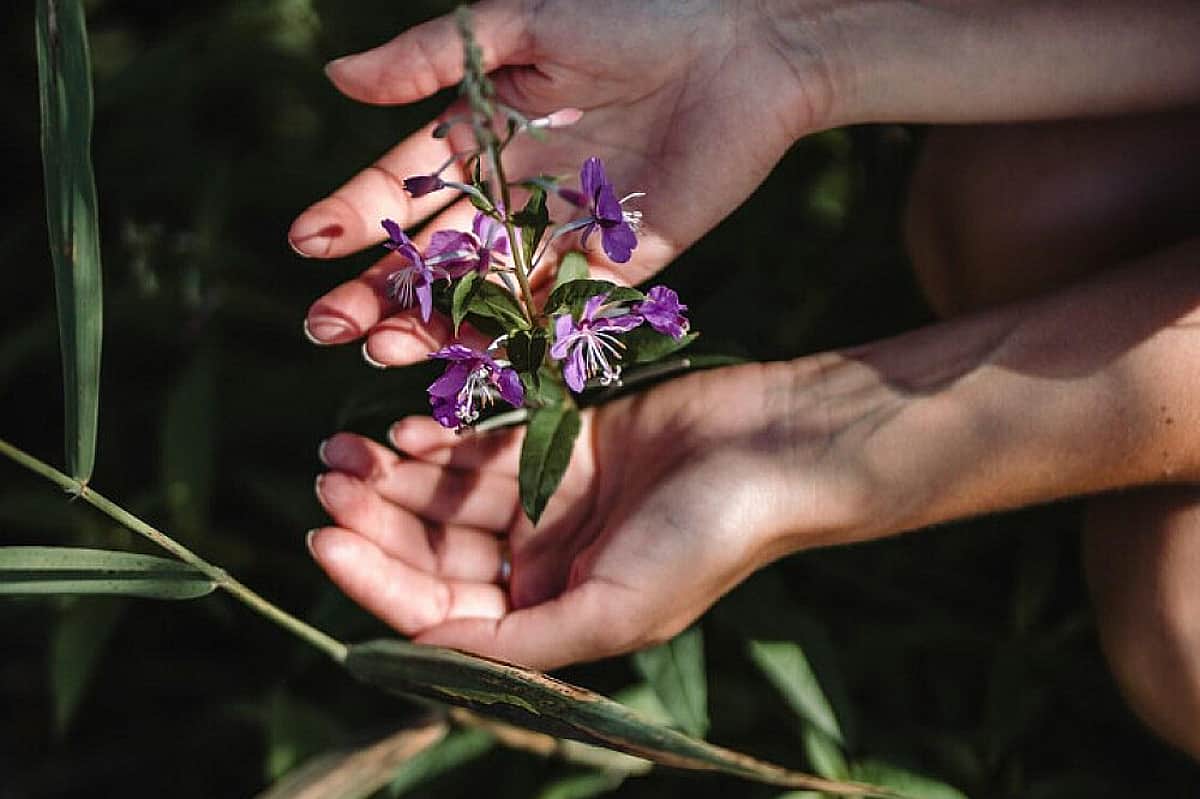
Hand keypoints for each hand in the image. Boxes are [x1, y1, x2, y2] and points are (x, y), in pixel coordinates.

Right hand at [290, 0, 833, 364]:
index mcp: (483, 135)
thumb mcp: (523, 24)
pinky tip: (471, 360)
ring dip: (433, 324)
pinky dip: (515, 337)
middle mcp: (514, 193)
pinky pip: (558, 308)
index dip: (354, 214)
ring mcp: (562, 233)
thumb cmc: (635, 16)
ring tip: (383, 348)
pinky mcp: (619, 262)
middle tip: (328, 324)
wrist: (745, 47)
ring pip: (484, 292)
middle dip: (379, 289)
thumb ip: (432, 57)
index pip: (403, 184)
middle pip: (434, 253)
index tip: (307, 244)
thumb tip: (336, 79)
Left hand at [307, 361, 867, 668]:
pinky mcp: (561, 439)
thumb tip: (421, 655)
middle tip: (326, 482)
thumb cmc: (705, 540)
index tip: (322, 543)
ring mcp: (551, 500)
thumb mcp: (612, 611)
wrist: (775, 447)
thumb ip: (519, 642)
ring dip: (396, 476)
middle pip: (435, 552)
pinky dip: (442, 439)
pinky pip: (484, 444)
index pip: (442, 614)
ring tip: (343, 448)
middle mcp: (545, 565)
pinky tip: (406, 428)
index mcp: (554, 617)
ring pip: (450, 496)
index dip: (378, 584)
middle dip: (377, 523)